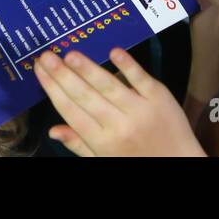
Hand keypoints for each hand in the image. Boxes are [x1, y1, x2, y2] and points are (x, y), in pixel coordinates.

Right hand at [35, 48, 205, 156]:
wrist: (180, 167)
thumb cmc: (136, 162)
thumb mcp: (104, 160)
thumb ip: (79, 144)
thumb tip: (52, 129)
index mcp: (101, 141)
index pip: (71, 111)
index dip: (53, 89)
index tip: (39, 70)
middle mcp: (118, 126)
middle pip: (85, 97)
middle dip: (62, 74)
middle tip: (47, 55)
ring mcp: (140, 110)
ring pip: (109, 86)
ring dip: (88, 68)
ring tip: (70, 53)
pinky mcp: (160, 98)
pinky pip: (141, 79)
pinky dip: (127, 65)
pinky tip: (113, 51)